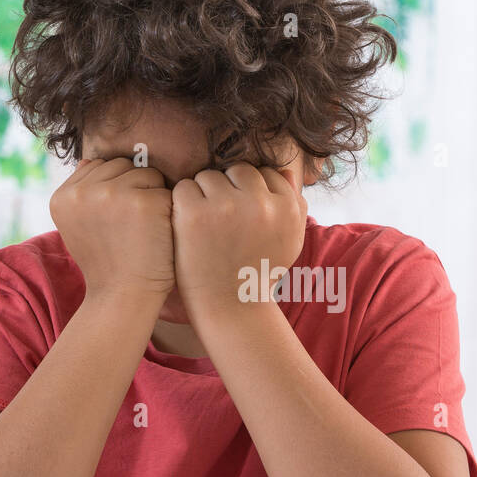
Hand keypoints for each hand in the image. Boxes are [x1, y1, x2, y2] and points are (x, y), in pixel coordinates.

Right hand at [49, 157, 174, 300]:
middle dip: (135, 189)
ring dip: (154, 197)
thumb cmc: (108, 264)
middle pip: (124, 165)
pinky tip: (160, 235)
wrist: (123, 298)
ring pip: (148, 174)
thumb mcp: (80, 227)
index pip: (100, 166)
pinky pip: (167, 191)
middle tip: (134, 227)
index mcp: (63, 196)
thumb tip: (90, 160)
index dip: (117, 189)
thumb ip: (83, 193)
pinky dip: (169, 212)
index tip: (119, 219)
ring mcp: (112, 194)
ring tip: (145, 230)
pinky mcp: (143, 202)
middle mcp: (83, 191)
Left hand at [170, 163, 307, 317]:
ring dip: (203, 196)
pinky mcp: (195, 214)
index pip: (264, 173)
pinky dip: (182, 205)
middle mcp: (260, 203)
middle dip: (228, 190)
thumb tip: (284, 170)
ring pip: (209, 176)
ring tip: (206, 227)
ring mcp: (226, 207)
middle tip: (221, 221)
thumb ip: (294, 204)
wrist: (231, 307)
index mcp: (287, 207)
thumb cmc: (258, 272)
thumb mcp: (291, 240)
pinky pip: (184, 188)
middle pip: (237, 171)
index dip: (249, 192)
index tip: (242, 216)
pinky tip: (188, 229)